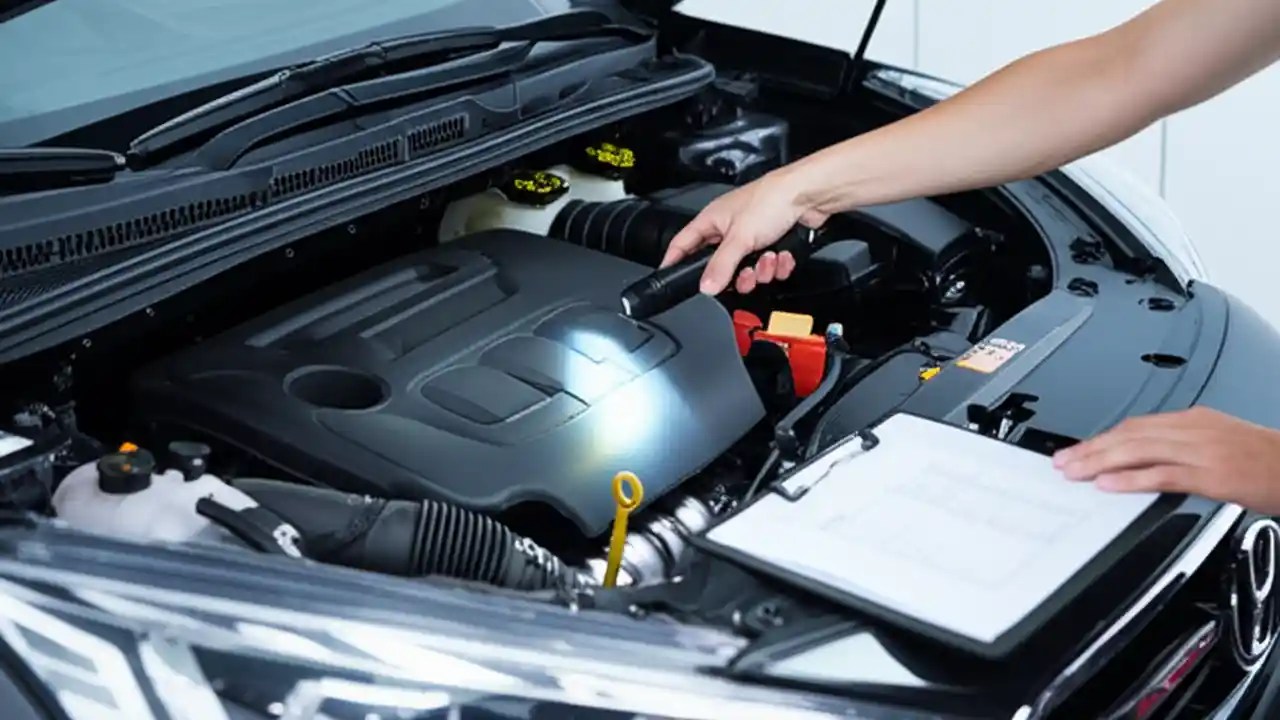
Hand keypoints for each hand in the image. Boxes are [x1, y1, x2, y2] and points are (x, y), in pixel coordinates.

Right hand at [660, 169, 827, 295]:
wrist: (809, 195)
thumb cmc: (771, 199)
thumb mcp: (739, 238)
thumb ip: (720, 266)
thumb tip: (705, 286)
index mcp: (712, 221)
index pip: (683, 244)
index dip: (673, 260)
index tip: (667, 276)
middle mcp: (730, 230)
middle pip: (720, 267)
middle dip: (736, 275)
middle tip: (744, 273)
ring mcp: (752, 238)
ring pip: (747, 271)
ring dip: (761, 270)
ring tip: (768, 257)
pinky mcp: (772, 245)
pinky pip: (767, 269)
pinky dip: (777, 265)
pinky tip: (782, 254)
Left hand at [1053, 407, 1279, 514]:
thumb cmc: (1266, 460)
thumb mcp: (1220, 442)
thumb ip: (1184, 447)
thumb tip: (1146, 460)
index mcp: (1194, 420)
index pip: (1136, 426)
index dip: (1103, 438)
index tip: (1080, 449)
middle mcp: (1193, 429)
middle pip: (1130, 435)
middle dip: (1092, 449)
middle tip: (1064, 461)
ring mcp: (1202, 451)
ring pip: (1138, 450)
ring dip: (1100, 462)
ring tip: (1075, 472)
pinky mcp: (1212, 474)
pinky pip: (1162, 474)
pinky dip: (1130, 478)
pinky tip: (1108, 484)